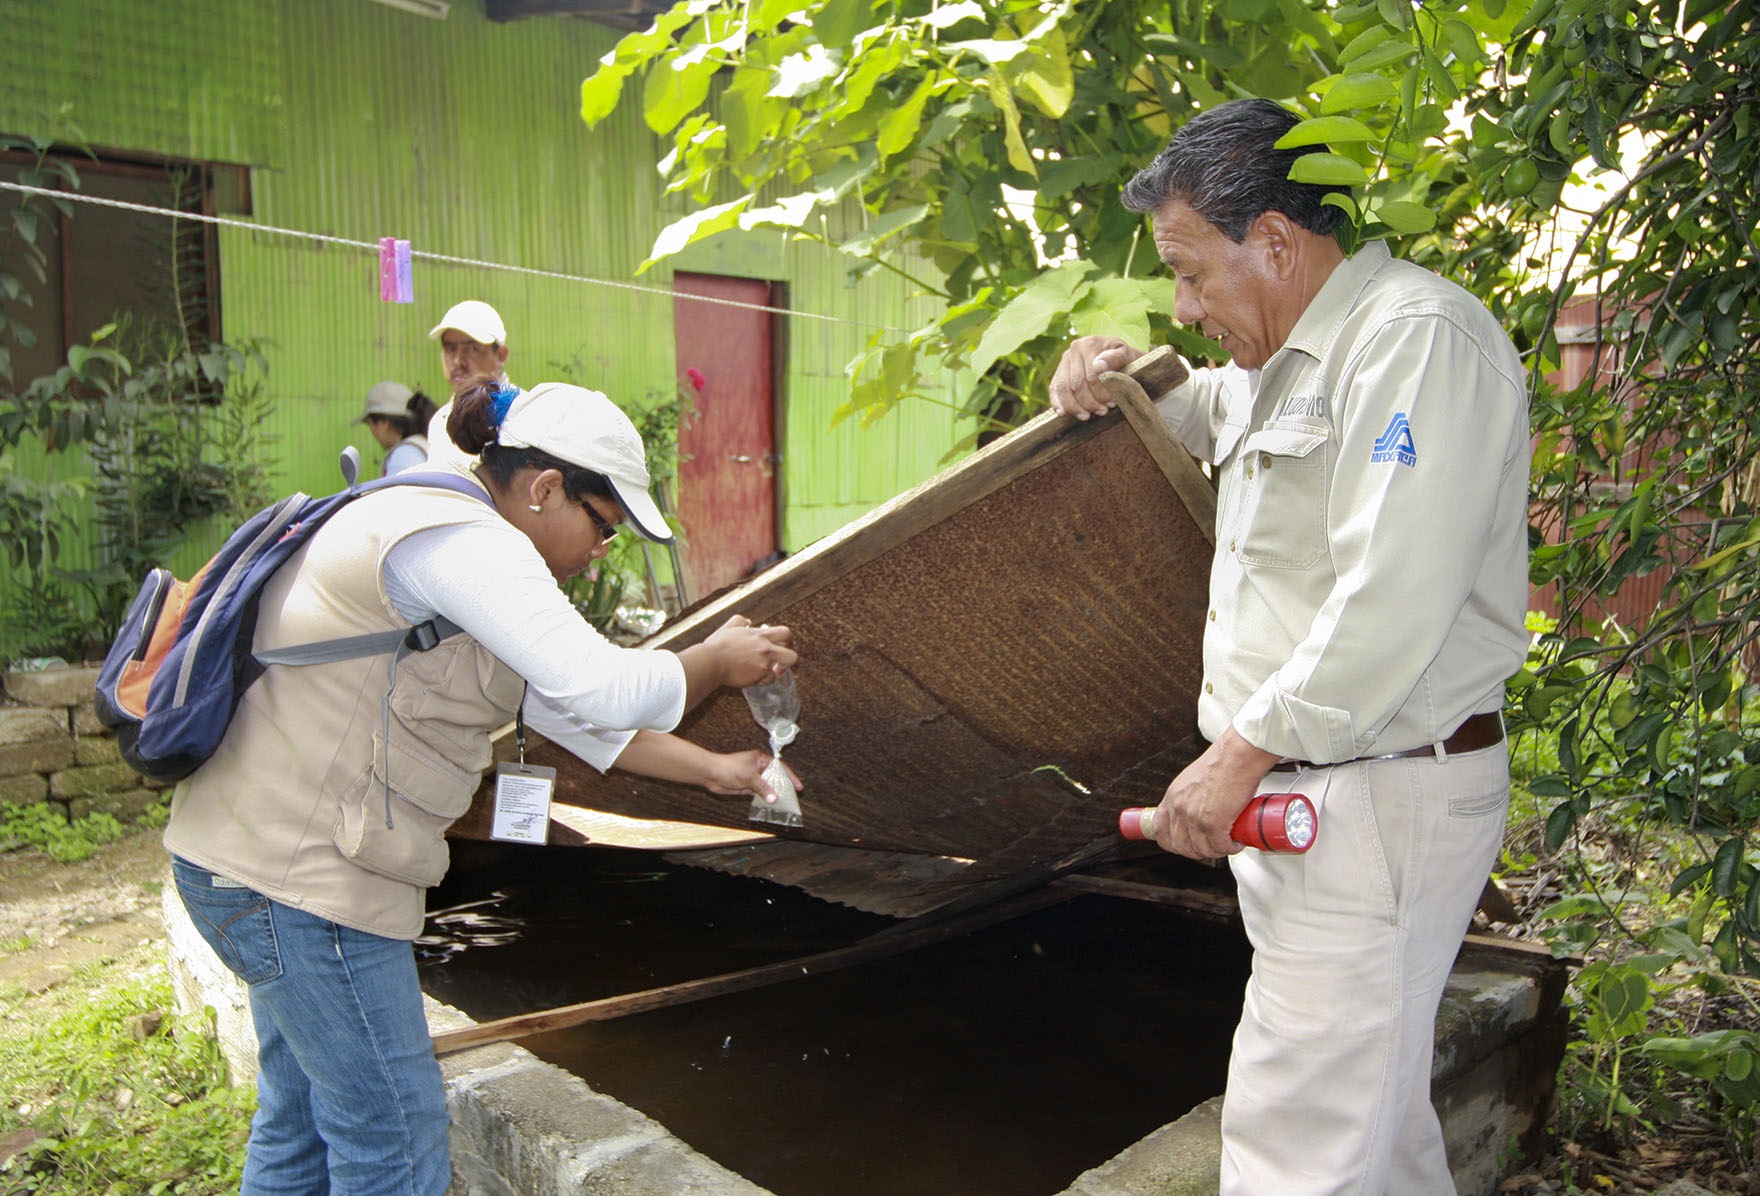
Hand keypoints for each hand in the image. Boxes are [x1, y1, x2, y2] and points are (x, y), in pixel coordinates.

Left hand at [702, 750, 802, 803]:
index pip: (780, 768)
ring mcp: (753, 778)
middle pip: (775, 778)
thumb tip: (774, 797)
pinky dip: (765, 798)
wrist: (711, 774)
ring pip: (768, 787)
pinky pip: (760, 793)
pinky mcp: (747, 787)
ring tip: (784, 802)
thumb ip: (763, 787)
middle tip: (792, 796)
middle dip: (783, 787)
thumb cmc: (728, 767)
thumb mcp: (749, 777)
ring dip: (774, 794)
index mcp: (761, 759)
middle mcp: (759, 768)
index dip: (790, 777)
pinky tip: (771, 804)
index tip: (798, 786)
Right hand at [703, 614, 796, 689]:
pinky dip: (760, 681)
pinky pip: (765, 681)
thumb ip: (740, 620)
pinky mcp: (757, 678)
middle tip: (780, 663)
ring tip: (758, 672)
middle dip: (788, 661)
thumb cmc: (718, 645)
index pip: (785, 633)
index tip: (781, 643)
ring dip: (769, 673)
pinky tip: (751, 677)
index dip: (786, 638)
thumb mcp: (729, 626)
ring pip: (776, 673)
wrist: (711, 662)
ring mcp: (762, 665)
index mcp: (760, 635)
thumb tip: (747, 621)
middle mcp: (765, 650)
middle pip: (792, 656)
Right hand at [1048, 336, 1143, 419]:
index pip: (1091, 375)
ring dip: (1074, 406)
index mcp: (1089, 344)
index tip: (1111, 403)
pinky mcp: (1058, 372)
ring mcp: (1064, 361)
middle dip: (1089, 402)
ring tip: (1087, 416)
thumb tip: (1098, 366)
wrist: (1119, 358)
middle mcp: (1073, 350)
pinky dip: (1057, 403)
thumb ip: (1116, 358)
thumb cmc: (1125, 359)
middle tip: (1103, 411)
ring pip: (1063, 388)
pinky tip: (1063, 414)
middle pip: (1076, 384)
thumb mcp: (1128, 356)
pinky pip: (1054, 389)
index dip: (1101, 393)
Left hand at [1151, 727, 1279, 858]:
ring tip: (1228, 842)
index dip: (1172, 843)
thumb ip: (1190, 795)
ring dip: (1217, 850)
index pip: (1159, 830)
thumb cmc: (1222, 762)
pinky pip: (1219, 847)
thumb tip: (1199, 810)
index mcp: (1173, 797)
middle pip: (1180, 845)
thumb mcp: (1193, 779)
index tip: (1184, 846)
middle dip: (1198, 851)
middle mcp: (1180, 808)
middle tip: (1212, 846)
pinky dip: (1230, 848)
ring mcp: (1195, 818)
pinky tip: (1236, 842)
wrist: (1236, 756)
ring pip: (1202, 850)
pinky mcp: (1214, 824)